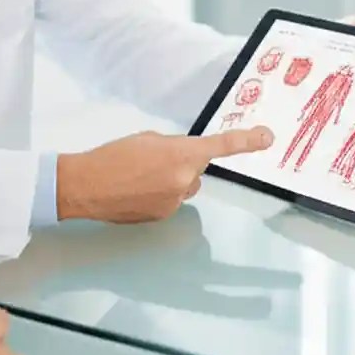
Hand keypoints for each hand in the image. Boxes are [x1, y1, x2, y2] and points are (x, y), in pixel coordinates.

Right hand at [57, 126, 274, 222]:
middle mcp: (185, 180)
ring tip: (139, 177)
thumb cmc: (113, 155)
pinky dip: (158, 194)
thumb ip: (172, 146)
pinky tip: (135, 192)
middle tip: (152, 160)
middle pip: (196, 169)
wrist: (87, 185)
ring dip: (170, 180)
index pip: (221, 146)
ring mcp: (175, 201)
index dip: (247, 141)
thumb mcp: (148, 139)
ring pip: (183, 186)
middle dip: (182, 163)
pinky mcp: (163, 216)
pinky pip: (170, 200)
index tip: (267, 137)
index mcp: (182, 154)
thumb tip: (181, 157)